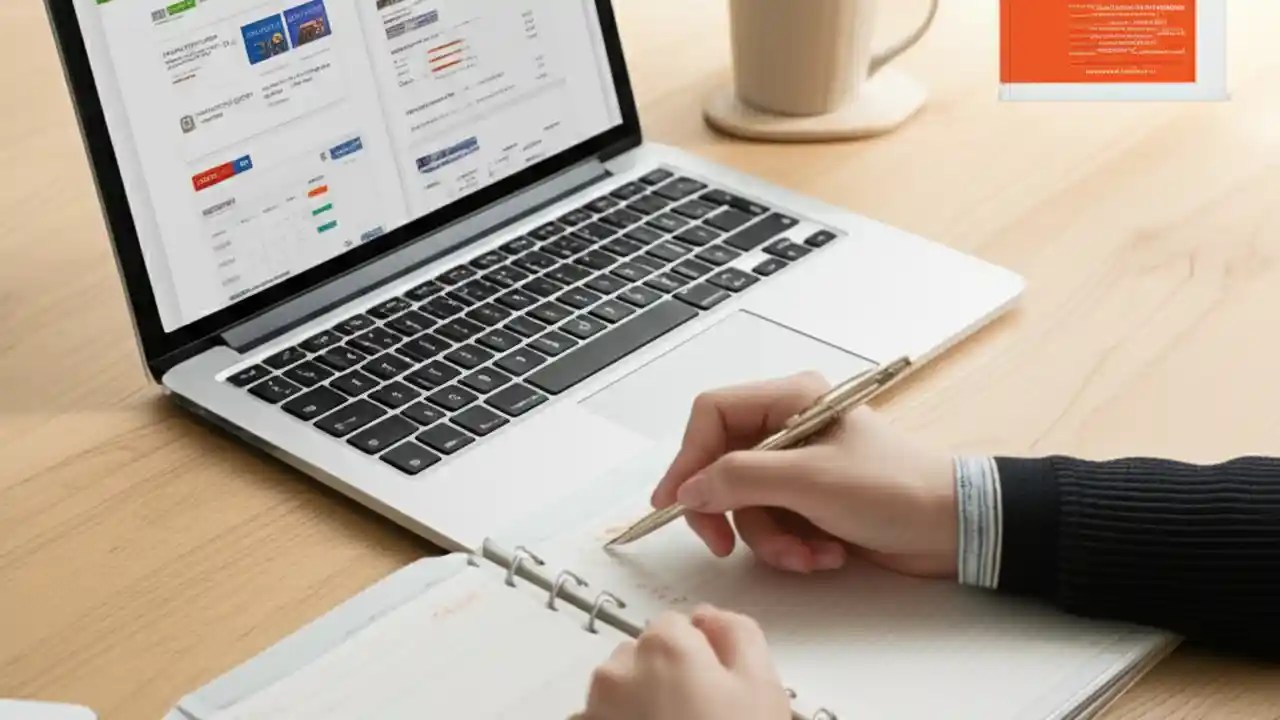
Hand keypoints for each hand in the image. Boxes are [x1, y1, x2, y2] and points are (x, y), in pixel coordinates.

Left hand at [572, 605, 789, 719]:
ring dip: (642, 707)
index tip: (720, 690)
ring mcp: (594, 711)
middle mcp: (618, 672)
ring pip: (621, 691)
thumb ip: (739, 634)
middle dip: (669, 679)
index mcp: (665, 647)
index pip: (682, 626)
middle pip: (645, 656)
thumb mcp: (763, 688)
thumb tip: (711, 616)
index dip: (705, 658)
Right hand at [651, 371, 956, 577]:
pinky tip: (826, 552)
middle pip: (721, 466)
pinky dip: (793, 547)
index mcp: (790, 399)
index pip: (713, 415)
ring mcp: (798, 466)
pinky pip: (772, 525)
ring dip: (772, 539)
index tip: (675, 501)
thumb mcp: (809, 481)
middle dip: (729, 512)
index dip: (687, 457)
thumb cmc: (895, 489)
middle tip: (723, 544)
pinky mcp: (809, 501)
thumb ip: (740, 479)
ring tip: (810, 552)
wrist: (952, 528)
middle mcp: (789, 427)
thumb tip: (690, 488)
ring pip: (745, 505)